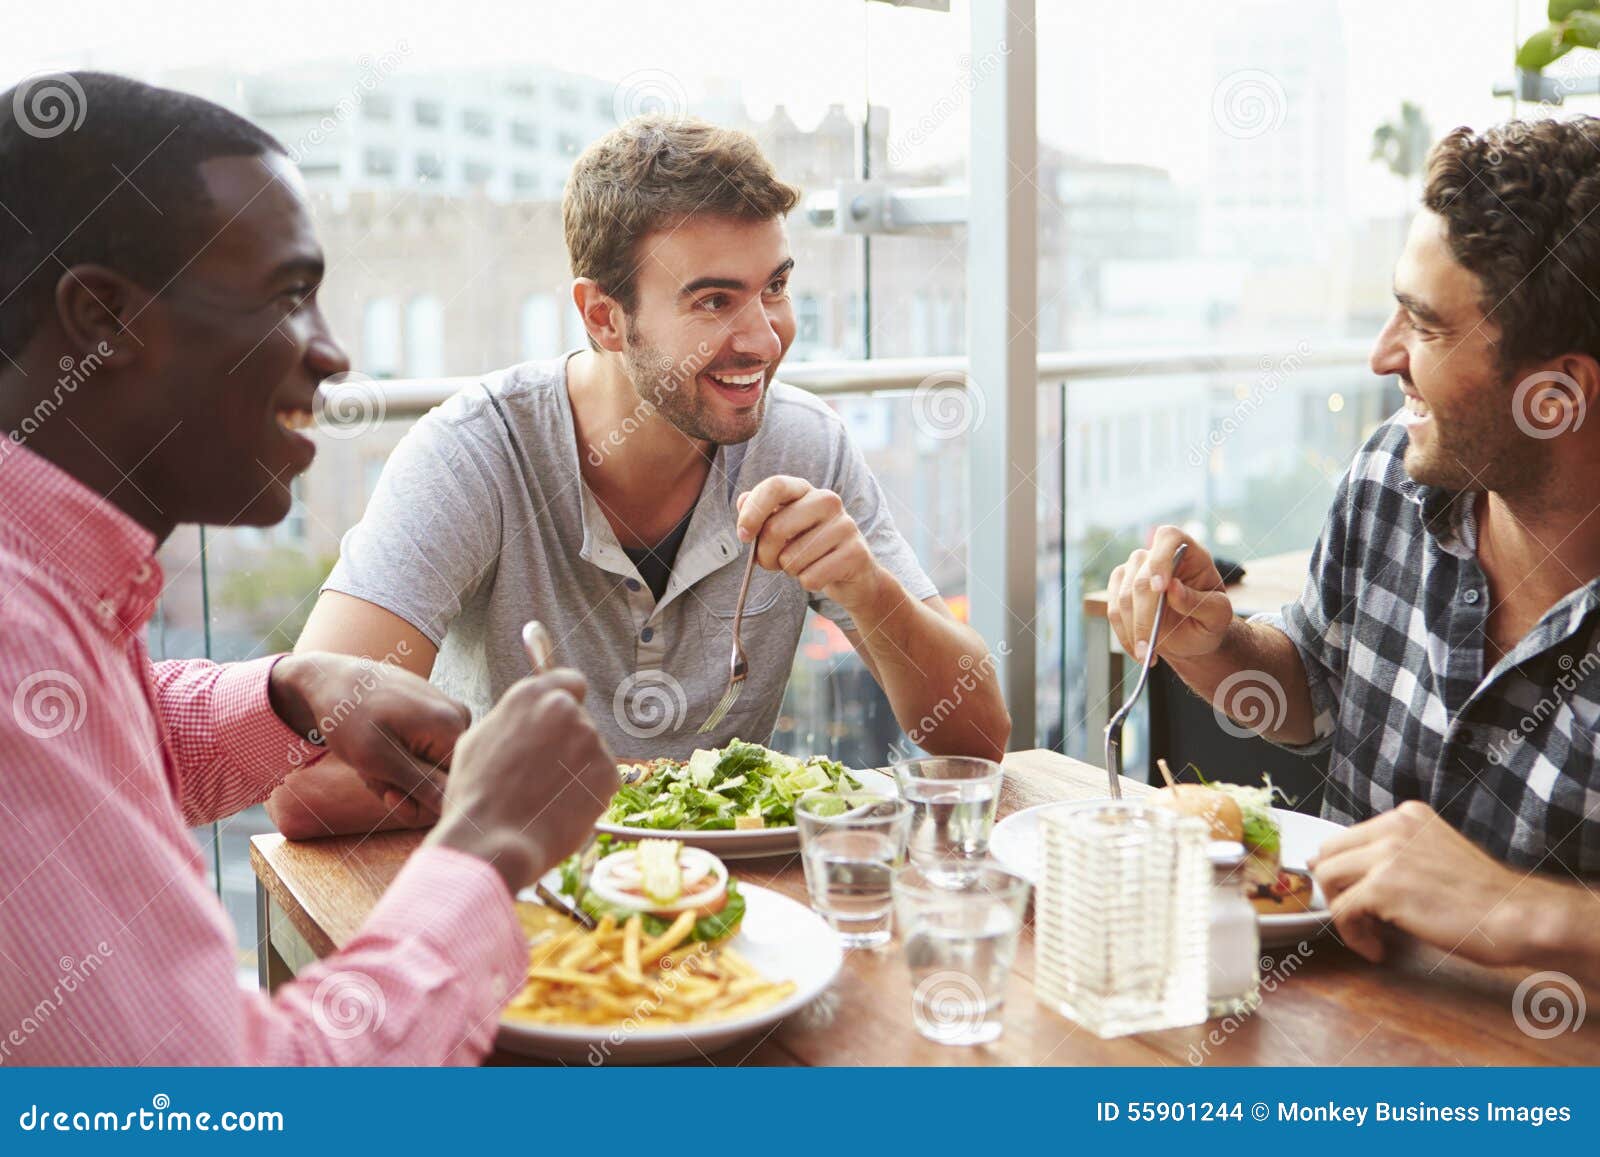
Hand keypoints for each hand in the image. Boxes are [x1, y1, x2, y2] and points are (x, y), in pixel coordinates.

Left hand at [269, 653, 469, 825]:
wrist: (330, 678)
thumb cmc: (348, 715)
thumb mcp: (380, 759)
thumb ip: (422, 786)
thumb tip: (456, 808)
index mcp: (453, 726)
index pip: (454, 788)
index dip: (420, 801)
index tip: (387, 794)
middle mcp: (460, 718)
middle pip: (443, 779)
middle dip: (405, 786)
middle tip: (371, 774)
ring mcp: (449, 713)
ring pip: (431, 768)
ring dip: (398, 774)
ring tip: (370, 758)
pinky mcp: (436, 712)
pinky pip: (426, 751)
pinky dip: (400, 758)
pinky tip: (378, 746)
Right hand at [422, 669, 616, 892]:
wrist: (493, 842)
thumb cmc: (476, 797)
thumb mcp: (478, 741)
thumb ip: (510, 720)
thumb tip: (524, 718)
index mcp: (530, 696)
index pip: (570, 682)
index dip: (568, 702)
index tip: (564, 720)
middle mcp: (565, 709)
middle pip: (579, 724)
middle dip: (567, 746)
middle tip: (541, 778)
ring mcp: (590, 740)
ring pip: (590, 755)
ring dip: (577, 773)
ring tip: (544, 800)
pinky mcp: (609, 772)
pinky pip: (601, 782)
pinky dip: (588, 796)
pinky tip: (560, 812)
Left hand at [735, 475, 885, 611]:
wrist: (852, 573)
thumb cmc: (809, 548)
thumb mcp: (783, 528)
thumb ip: (761, 514)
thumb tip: (743, 501)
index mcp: (805, 490)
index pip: (775, 486)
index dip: (753, 511)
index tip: (743, 535)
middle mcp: (828, 501)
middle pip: (776, 528)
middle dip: (765, 555)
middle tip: (772, 562)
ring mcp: (845, 525)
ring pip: (792, 559)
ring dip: (790, 570)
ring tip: (805, 565)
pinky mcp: (855, 553)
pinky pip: (811, 577)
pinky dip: (808, 582)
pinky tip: (822, 574)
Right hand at [1106, 525, 1232, 663]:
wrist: (1192, 635)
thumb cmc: (1209, 620)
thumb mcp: (1218, 616)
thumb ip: (1200, 602)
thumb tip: (1173, 589)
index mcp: (1188, 553)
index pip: (1168, 538)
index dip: (1161, 558)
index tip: (1160, 588)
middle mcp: (1158, 555)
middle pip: (1142, 577)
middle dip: (1145, 616)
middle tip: (1152, 646)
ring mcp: (1135, 570)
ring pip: (1124, 596)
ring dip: (1133, 630)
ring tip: (1147, 655)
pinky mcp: (1119, 587)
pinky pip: (1113, 609)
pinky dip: (1124, 634)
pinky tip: (1137, 651)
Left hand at [1310, 801, 1545, 966]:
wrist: (1519, 916)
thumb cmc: (1485, 898)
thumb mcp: (1435, 857)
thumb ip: (1395, 856)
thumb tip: (1342, 869)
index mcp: (1406, 816)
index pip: (1346, 838)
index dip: (1345, 874)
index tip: (1360, 900)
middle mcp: (1392, 826)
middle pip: (1327, 853)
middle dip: (1335, 890)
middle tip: (1359, 919)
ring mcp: (1386, 854)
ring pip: (1327, 878)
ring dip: (1342, 913)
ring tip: (1371, 935)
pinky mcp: (1383, 887)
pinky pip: (1341, 911)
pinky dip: (1353, 936)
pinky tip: (1378, 949)